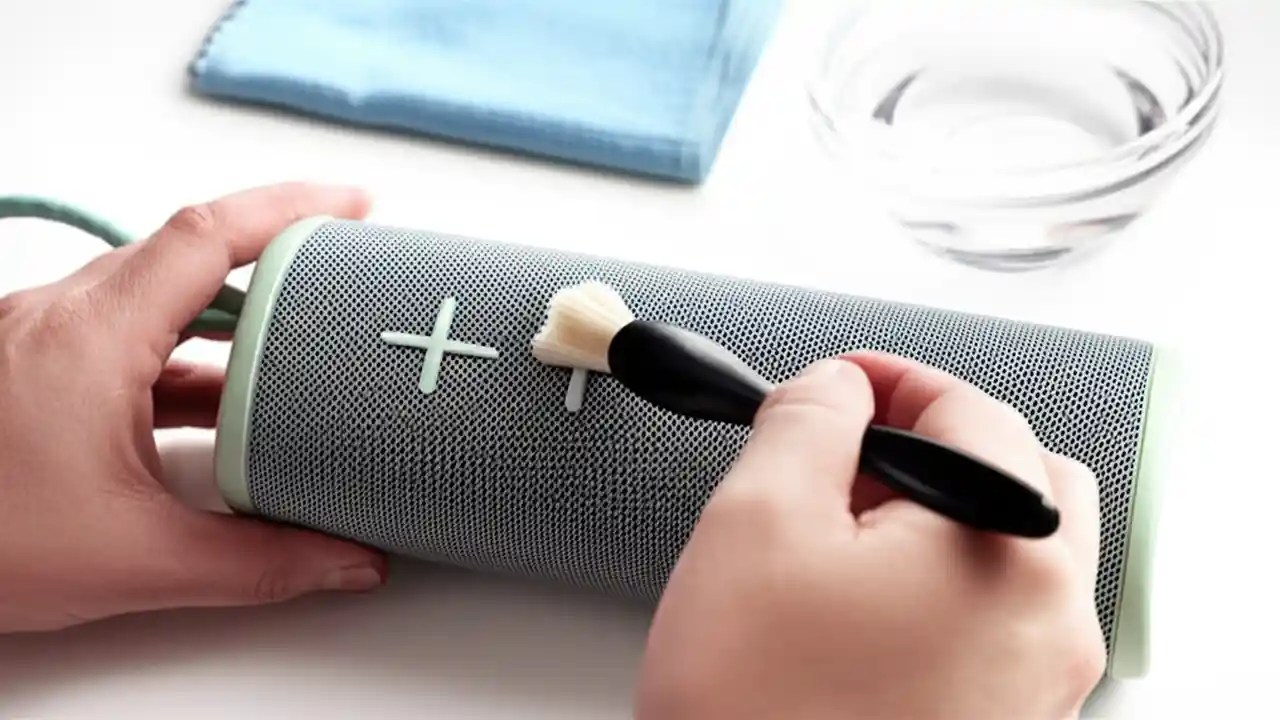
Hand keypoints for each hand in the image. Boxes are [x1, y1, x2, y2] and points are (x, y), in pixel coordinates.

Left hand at [0, 183, 386, 632]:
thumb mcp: (132, 558)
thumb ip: (257, 562)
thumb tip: (345, 561)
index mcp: (90, 338)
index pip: (207, 236)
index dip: (291, 208)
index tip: (354, 205)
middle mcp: (61, 319)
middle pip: (188, 256)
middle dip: (274, 258)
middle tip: (341, 272)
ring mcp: (39, 342)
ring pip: (155, 302)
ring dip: (227, 319)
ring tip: (297, 347)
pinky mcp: (29, 372)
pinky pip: (124, 340)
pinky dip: (182, 361)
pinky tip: (218, 408)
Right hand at [637, 353, 1104, 719]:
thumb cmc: (756, 711)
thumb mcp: (757, 519)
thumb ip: (807, 419)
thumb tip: (835, 386)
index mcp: (1008, 552)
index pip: (970, 411)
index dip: (890, 378)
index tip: (837, 381)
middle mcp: (1048, 621)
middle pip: (1017, 476)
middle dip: (927, 446)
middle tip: (843, 454)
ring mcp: (1036, 682)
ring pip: (1006, 549)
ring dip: (932, 514)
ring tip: (838, 538)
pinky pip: (991, 619)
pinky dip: (936, 582)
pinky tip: (855, 606)